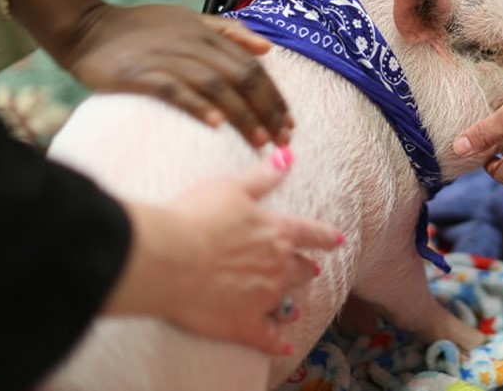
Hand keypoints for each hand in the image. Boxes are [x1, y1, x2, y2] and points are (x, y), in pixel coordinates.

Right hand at [63, 3, 291, 147]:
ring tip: (259, 141)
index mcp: (207, 34)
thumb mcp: (189, 20)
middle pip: (241, 77)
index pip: (253, 67)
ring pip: (215, 86)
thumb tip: (266, 48)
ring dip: (242, 115)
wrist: (86, 28)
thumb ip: (228, 31)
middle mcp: (192, 44)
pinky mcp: (138, 74)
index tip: (288, 124)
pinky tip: (216, 124)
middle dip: (267, 111)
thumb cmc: (142, 29)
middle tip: (282, 140)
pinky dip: (197, 105)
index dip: (274, 97)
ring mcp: (165, 58)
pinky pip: (174, 90)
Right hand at [106, 150, 343, 353]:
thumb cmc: (194, 217)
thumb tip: (289, 156)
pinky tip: (283, 346)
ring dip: (291, 303)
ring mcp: (263, 298)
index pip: (309, 233)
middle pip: (299, 269)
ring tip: (294, 308)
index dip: (324, 236)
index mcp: (276, 231)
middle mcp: (277, 265)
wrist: (166, 259)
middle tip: (310, 270)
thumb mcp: (230, 186)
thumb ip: (263, 176)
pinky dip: (276, 342)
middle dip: (305, 269)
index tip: (337, 240)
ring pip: (285, 302)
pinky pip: (266, 338)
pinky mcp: (243, 325)